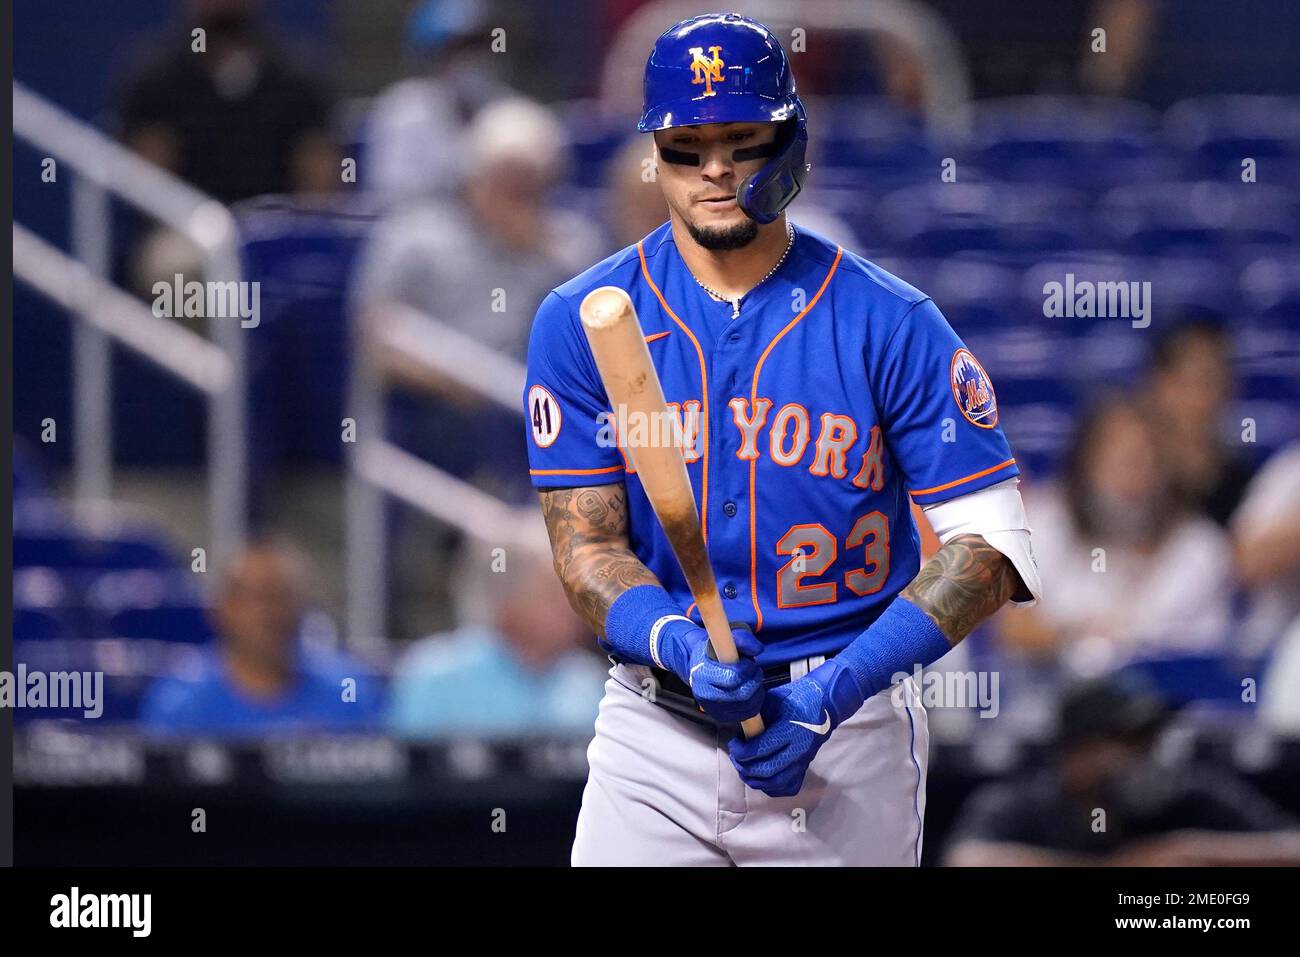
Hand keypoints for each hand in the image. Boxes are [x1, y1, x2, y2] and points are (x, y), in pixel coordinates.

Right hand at [663, 622, 764, 724]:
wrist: (702, 665)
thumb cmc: (716, 651)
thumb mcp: (728, 637)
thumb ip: (744, 639)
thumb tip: (757, 649)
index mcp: (702, 671)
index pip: (732, 678)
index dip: (746, 669)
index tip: (748, 662)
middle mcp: (703, 692)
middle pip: (741, 694)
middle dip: (753, 680)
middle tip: (753, 670)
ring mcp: (711, 707)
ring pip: (746, 706)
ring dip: (756, 692)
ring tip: (751, 679)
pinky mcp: (719, 716)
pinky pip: (745, 714)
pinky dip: (754, 703)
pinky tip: (750, 691)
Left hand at [728, 658, 864, 796]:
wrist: (823, 705)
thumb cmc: (795, 698)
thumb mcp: (773, 700)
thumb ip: (756, 717)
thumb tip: (739, 732)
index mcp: (790, 729)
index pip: (760, 750)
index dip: (741, 751)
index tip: (734, 743)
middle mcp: (798, 749)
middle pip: (766, 770)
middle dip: (744, 767)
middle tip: (736, 757)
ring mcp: (803, 761)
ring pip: (776, 783)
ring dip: (754, 780)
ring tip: (744, 768)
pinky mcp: (805, 767)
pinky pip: (788, 787)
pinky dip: (771, 787)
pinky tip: (761, 777)